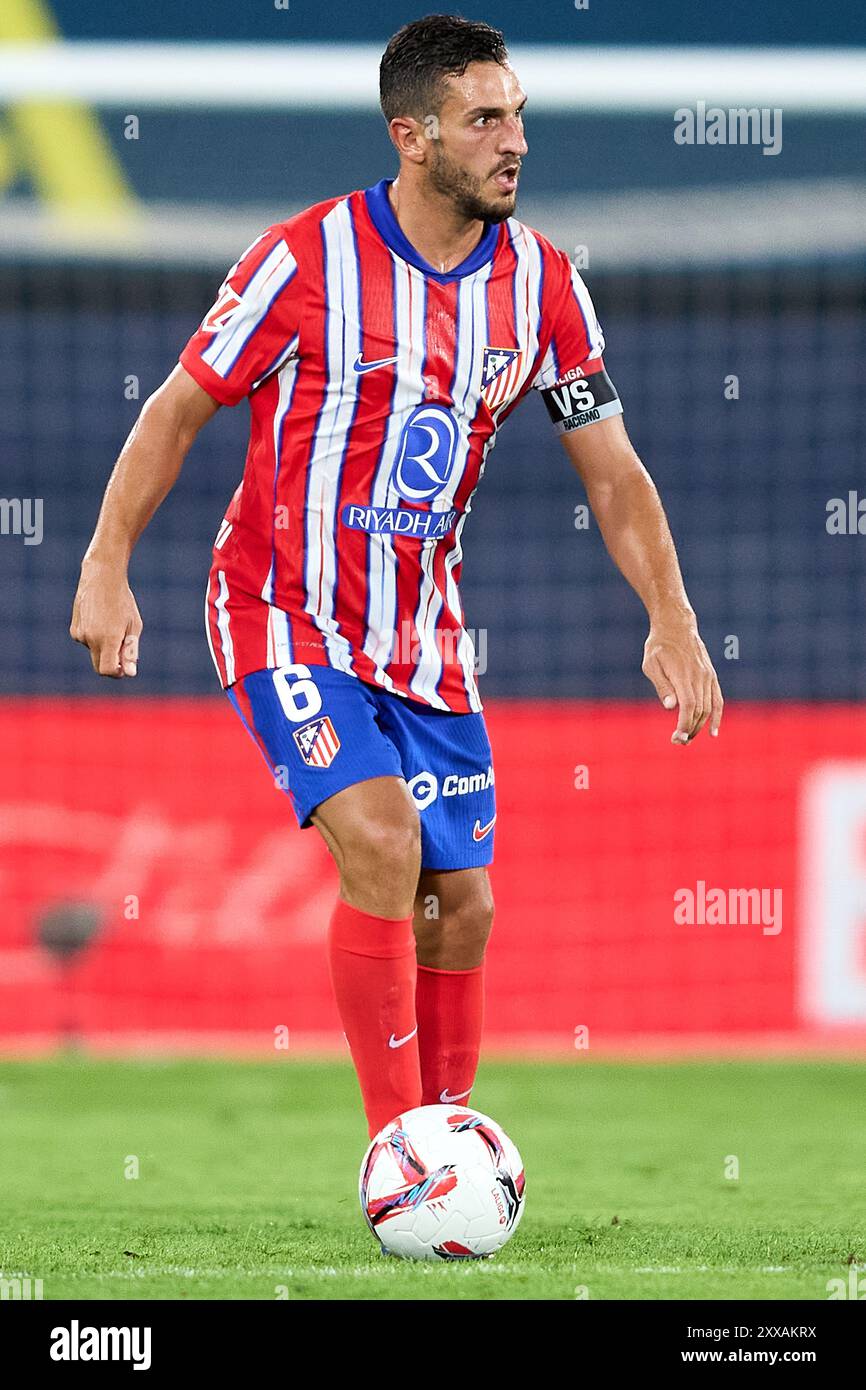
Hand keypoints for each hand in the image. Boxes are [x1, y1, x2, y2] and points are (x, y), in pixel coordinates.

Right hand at [70, 559, 142, 677]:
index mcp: (108, 638)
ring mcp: (80, 634)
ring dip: (105, 647)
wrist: (102, 577)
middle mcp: (91, 638)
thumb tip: (129, 673)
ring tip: (113, 624)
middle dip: (111, 666)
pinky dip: (95, 638)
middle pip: (99, 667)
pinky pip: (87, 642)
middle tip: (123, 653)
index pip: (107, 670)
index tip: (124, 669)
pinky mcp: (74, 629)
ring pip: (94, 652)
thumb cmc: (123, 601)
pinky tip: (101, 620)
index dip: (117, 673)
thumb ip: (130, 651)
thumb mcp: (133, 625)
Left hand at [642, 611, 722, 743]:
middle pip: (699, 710)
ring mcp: (707, 677)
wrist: (676, 626)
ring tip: (687, 738)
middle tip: (678, 741)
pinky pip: (717, 700)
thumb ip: (662, 686)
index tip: (677, 738)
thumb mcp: (651, 664)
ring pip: (708, 708)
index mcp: (683, 675)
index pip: (688, 706)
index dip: (685, 724)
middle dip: (689, 729)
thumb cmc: (658, 646)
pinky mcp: (711, 676)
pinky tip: (713, 732)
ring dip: (699, 726)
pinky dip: (716, 717)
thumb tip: (671, 707)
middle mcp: (699, 677)